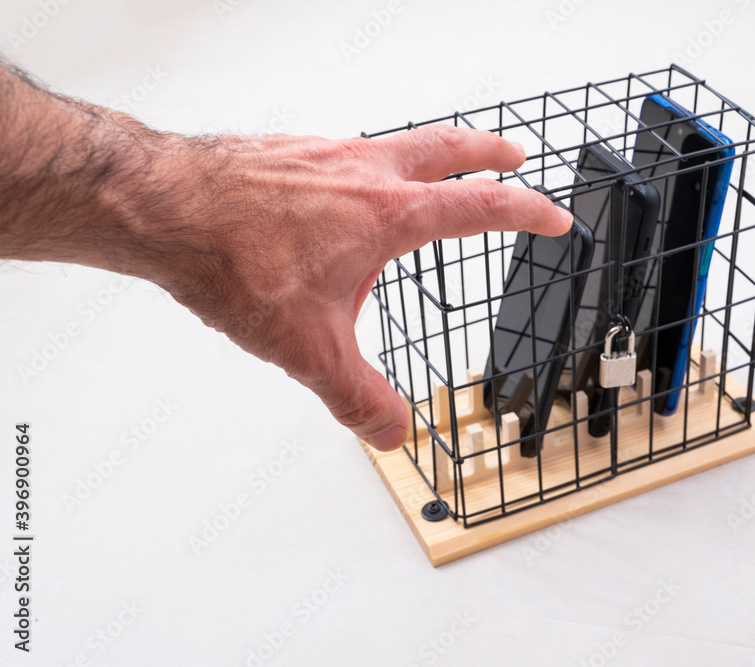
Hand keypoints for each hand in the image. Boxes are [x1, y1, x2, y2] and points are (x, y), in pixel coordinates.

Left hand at [147, 126, 572, 450]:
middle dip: (488, 151)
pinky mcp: (290, 153)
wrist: (162, 208)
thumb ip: (358, 398)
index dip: (527, 212)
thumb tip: (392, 434)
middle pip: (447, 146)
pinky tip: (346, 193)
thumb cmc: (234, 262)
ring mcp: (326, 155)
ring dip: (428, 154)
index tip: (554, 216)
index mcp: (388, 215)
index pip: (480, 207)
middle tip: (513, 155)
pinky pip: (347, 152)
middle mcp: (364, 173)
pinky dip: (369, 165)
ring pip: (396, 143)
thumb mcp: (309, 350)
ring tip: (431, 177)